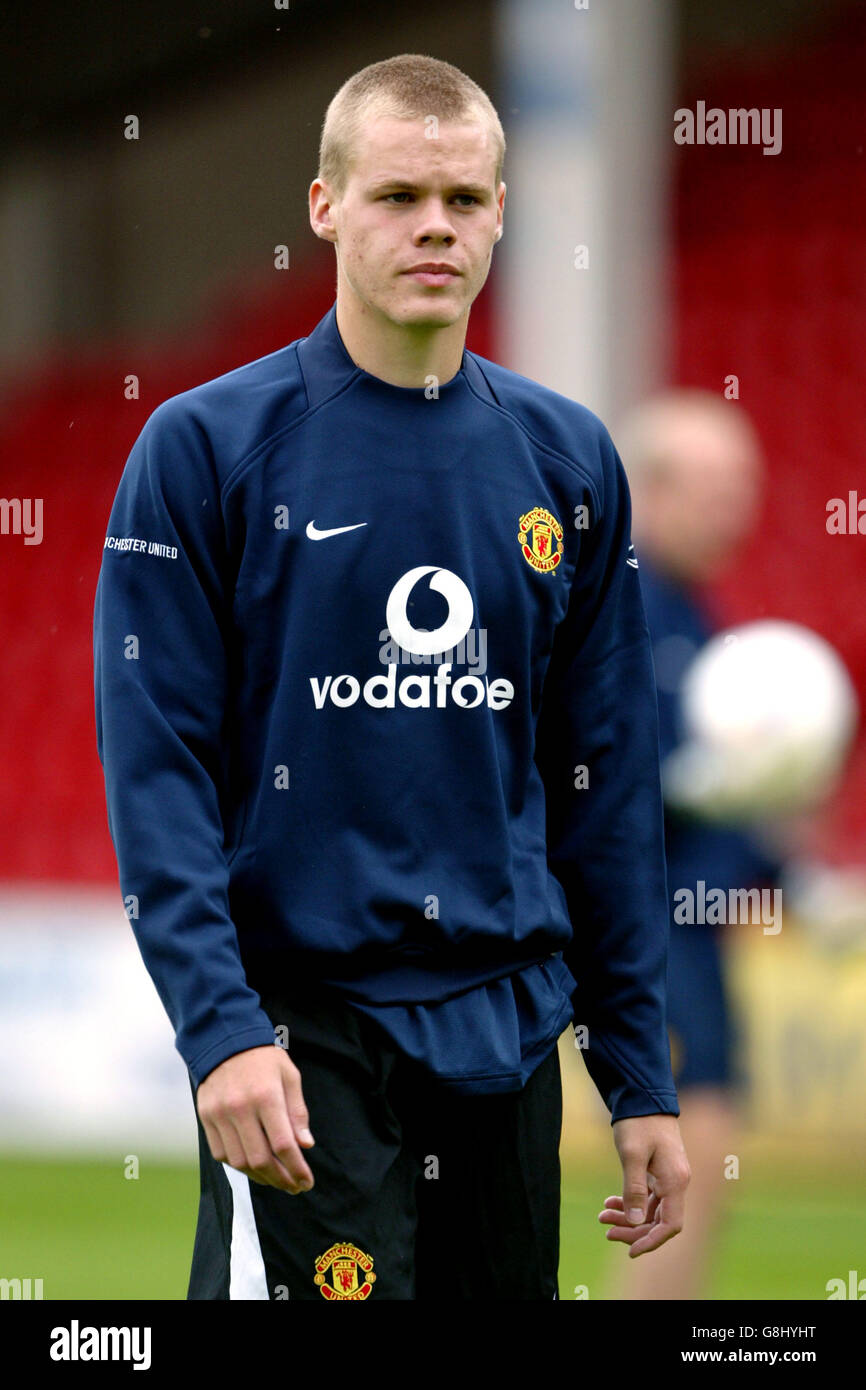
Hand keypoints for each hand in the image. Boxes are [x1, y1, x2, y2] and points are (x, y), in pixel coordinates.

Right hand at [196, 1044, 315, 1194]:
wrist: (224, 1039)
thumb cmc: (264, 1058)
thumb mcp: (289, 1076)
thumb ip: (297, 1112)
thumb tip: (305, 1145)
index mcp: (266, 1096)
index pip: (283, 1145)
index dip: (297, 1169)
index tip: (307, 1182)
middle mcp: (240, 1108)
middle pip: (260, 1159)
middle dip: (280, 1180)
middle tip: (294, 1187)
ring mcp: (219, 1115)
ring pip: (239, 1162)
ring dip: (260, 1177)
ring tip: (276, 1179)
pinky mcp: (206, 1118)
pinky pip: (221, 1154)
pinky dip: (238, 1166)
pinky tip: (253, 1166)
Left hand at [599, 1113, 689, 1256]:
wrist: (643, 1096)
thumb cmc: (638, 1123)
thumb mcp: (631, 1155)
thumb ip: (633, 1189)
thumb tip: (634, 1223)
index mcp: (675, 1181)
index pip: (670, 1225)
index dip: (651, 1242)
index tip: (630, 1252)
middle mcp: (676, 1182)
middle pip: (659, 1221)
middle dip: (633, 1230)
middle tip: (606, 1230)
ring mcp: (669, 1177)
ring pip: (650, 1209)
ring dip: (628, 1217)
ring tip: (602, 1217)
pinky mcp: (660, 1171)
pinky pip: (647, 1197)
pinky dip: (630, 1202)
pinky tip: (611, 1202)